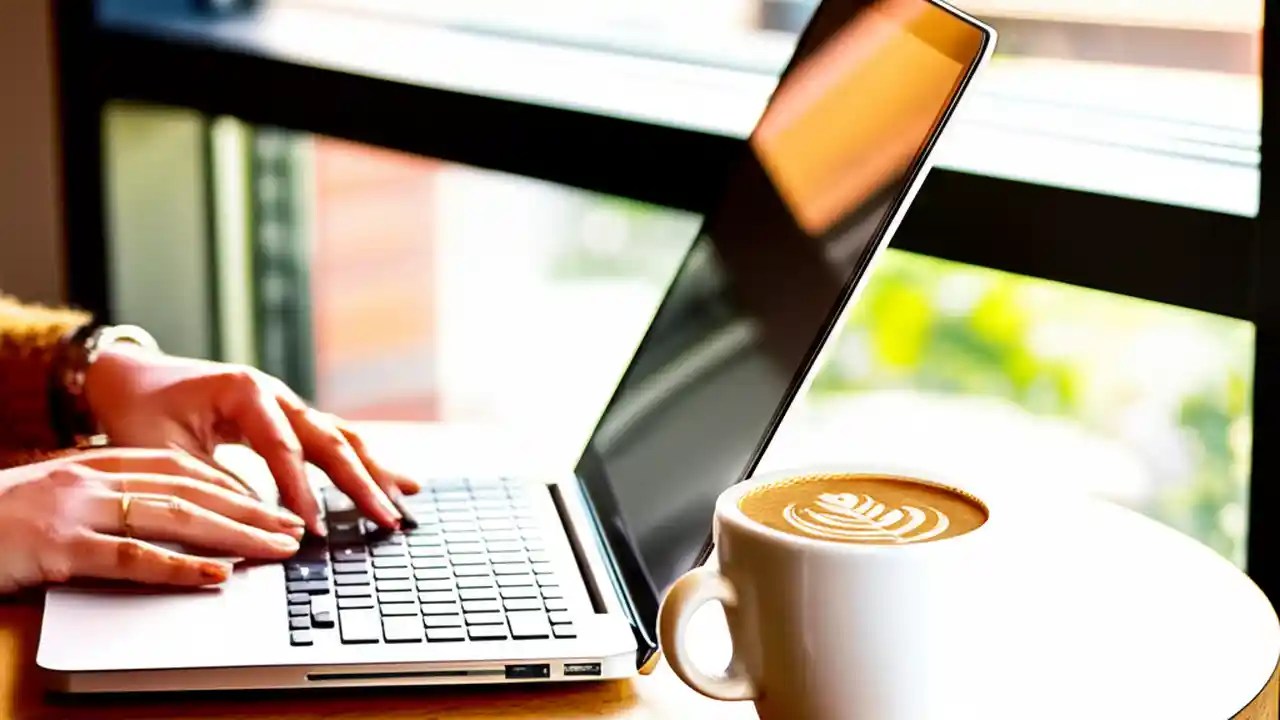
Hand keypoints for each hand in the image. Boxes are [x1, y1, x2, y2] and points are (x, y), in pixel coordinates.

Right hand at [0, 448, 305, 592]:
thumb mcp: (55, 502)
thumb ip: (106, 504)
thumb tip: (168, 526)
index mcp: (93, 464)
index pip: (181, 468)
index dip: (233, 484)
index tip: (273, 502)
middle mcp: (90, 478)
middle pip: (191, 489)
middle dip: (250, 508)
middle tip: (293, 529)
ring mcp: (73, 509)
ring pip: (173, 516)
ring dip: (233, 534)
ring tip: (275, 549)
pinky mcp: (55, 547)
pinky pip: (129, 557)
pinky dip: (177, 567)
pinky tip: (214, 577)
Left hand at [83, 347, 419, 535]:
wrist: (130, 377)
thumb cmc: (139, 411)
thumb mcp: (161, 451)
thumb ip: (210, 481)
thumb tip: (258, 521)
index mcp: (245, 392)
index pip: (283, 449)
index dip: (301, 492)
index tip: (314, 530)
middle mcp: (276, 394)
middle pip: (331, 440)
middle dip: (362, 484)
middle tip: (386, 520)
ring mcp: (289, 405)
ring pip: (343, 439)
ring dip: (375, 473)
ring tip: (406, 504)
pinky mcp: (291, 421)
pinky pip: (336, 443)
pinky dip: (366, 465)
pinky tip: (401, 482)